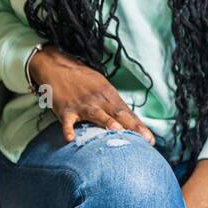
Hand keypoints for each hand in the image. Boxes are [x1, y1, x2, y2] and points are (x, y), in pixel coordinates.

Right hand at [29, 45, 155, 144]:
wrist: (57, 68)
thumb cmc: (82, 80)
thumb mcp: (102, 87)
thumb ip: (113, 103)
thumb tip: (129, 120)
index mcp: (109, 94)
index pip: (127, 112)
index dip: (139, 125)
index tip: (150, 139)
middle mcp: (98, 99)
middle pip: (117, 113)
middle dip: (132, 126)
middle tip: (143, 139)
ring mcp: (81, 104)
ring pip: (96, 114)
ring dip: (106, 122)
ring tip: (117, 130)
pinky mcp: (65, 109)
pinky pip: (67, 121)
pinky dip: (68, 129)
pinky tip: (70, 139)